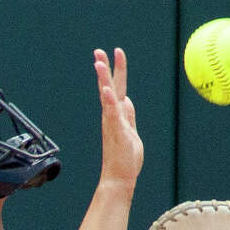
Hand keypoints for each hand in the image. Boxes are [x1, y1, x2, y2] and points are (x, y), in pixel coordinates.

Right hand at [94, 48, 142, 188]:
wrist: (119, 178)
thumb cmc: (125, 158)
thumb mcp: (131, 132)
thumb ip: (128, 116)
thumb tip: (127, 100)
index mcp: (117, 115)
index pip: (116, 88)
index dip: (116, 70)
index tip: (115, 53)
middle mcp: (112, 116)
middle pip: (108, 87)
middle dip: (104, 68)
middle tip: (98, 50)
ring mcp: (113, 123)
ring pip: (108, 96)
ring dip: (103, 79)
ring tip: (98, 63)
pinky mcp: (117, 131)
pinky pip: (113, 114)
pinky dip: (109, 101)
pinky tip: (106, 90)